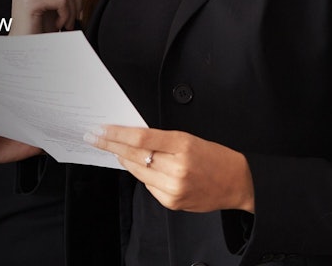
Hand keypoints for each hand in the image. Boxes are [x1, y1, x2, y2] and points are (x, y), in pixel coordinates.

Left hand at [86, 125, 254, 212]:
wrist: (237, 182)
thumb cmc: (215, 157)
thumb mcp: (190, 139)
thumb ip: (162, 140)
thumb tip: (131, 138)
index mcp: (183, 144)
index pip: (141, 138)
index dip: (116, 134)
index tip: (100, 129)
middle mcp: (177, 167)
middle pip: (134, 154)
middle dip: (110, 145)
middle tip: (94, 137)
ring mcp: (174, 187)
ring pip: (137, 171)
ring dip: (123, 159)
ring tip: (112, 149)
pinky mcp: (172, 201)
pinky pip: (147, 185)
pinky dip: (142, 175)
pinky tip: (142, 167)